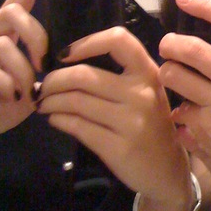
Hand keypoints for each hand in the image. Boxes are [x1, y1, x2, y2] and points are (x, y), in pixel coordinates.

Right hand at [0, 0, 46, 163]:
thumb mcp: (25, 88)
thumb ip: (40, 72)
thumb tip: (60, 65)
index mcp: (1, 35)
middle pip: (10, 12)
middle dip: (36, 34)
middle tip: (44, 63)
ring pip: (1, 42)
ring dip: (22, 68)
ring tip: (26, 90)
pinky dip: (5, 83)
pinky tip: (11, 97)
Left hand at [36, 26, 190, 201]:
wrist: (168, 170)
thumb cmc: (151, 123)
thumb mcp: (145, 92)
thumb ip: (118, 75)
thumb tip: (68, 63)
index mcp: (148, 72)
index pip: (118, 40)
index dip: (87, 42)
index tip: (65, 55)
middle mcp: (141, 93)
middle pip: (84, 76)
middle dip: (54, 80)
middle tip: (43, 86)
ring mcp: (131, 122)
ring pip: (76, 101)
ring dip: (51, 101)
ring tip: (44, 103)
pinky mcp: (118, 148)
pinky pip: (78, 127)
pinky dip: (59, 120)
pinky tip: (55, 119)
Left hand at [158, 0, 210, 187]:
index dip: (205, 5)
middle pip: (194, 49)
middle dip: (171, 42)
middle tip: (167, 44)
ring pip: (176, 76)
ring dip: (167, 71)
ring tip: (170, 73)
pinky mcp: (207, 131)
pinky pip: (178, 108)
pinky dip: (177, 107)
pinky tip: (184, 110)